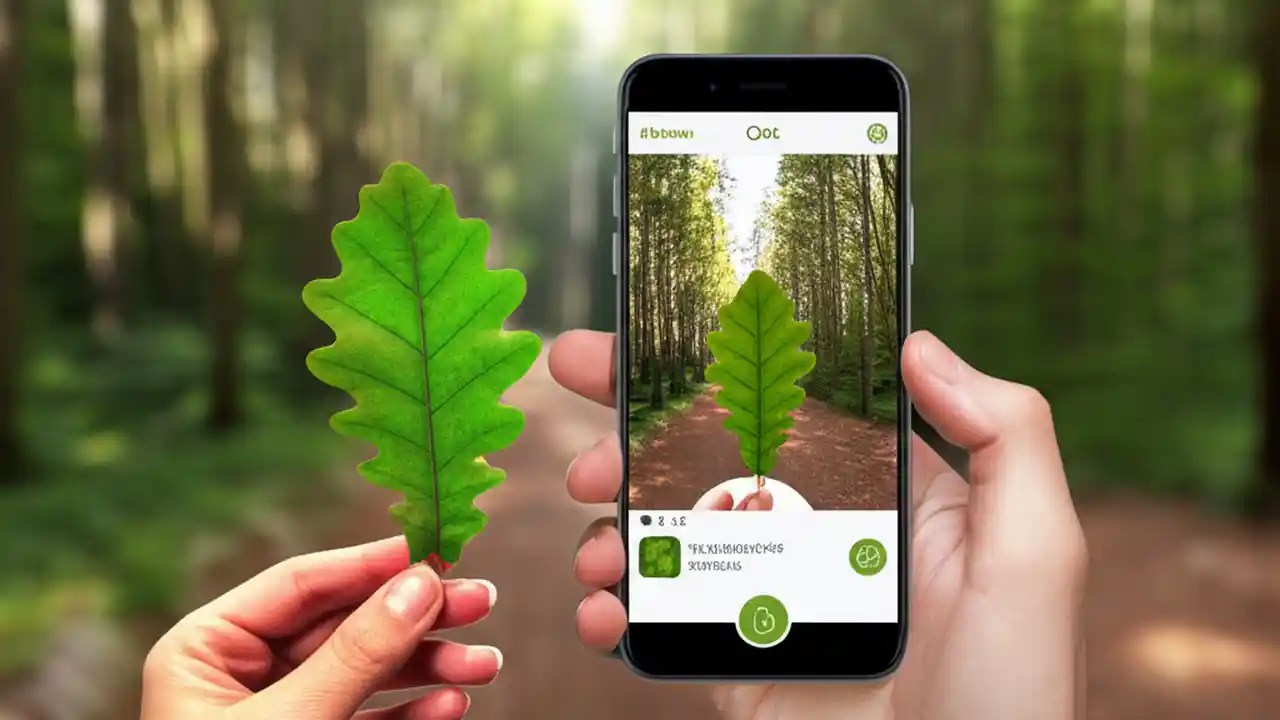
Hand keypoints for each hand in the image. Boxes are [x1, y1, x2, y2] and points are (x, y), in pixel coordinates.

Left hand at [141, 537, 502, 719]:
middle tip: (481, 601)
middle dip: (415, 617)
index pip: (301, 583)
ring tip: (485, 663)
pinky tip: (451, 708)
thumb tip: (421, 583)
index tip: (437, 550)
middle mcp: (240, 675)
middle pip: (344, 624)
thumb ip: (356, 655)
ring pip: (365, 673)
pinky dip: (411, 715)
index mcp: (205, 650)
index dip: (372, 564)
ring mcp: (276, 715)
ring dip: (428, 667)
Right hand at [550, 329, 1087, 719]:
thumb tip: (919, 342)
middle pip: (705, 454)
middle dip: (633, 415)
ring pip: (664, 533)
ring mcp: (766, 600)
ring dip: (610, 522)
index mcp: (882, 493)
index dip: (717, 361)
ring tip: (596, 546)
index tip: (649, 329)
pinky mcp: (731, 664)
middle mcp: (816, 535)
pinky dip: (610, 611)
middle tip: (573, 377)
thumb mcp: (1035, 553)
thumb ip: (1004, 435)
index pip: (787, 402)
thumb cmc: (1014, 694)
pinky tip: (600, 613)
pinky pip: (653, 623)